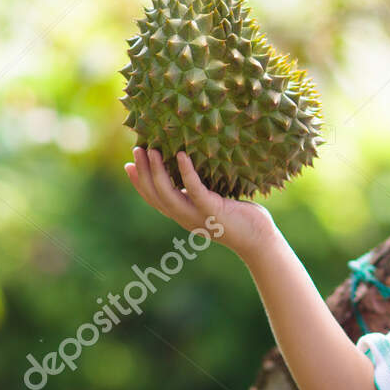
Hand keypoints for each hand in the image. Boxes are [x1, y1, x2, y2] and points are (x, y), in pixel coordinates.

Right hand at [125, 147, 275, 259]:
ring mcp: (198, 215)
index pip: (154, 200)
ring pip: (168, 194)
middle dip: (143, 172)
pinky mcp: (213, 211)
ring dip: (157, 171)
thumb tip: (193, 169)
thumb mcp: (214, 203)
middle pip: (155, 195)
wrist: (260, 241)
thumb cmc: (241, 218)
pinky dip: (186, 172)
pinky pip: (195, 190)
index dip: (139, 184)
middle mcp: (185, 217)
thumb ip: (200, 192)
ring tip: (152, 149)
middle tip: (137, 149)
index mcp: (183, 215)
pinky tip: (181, 155)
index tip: (129, 165)